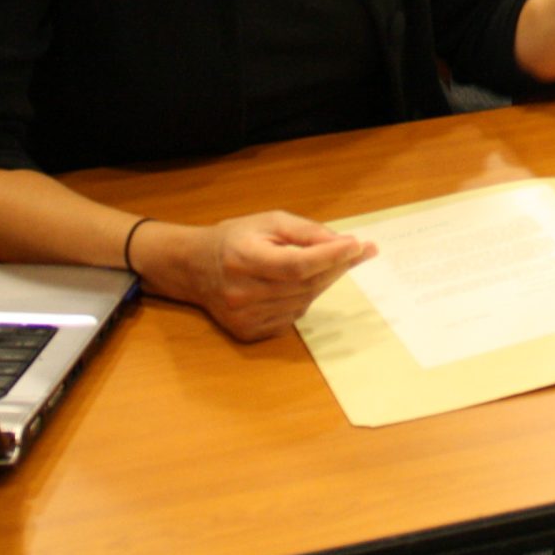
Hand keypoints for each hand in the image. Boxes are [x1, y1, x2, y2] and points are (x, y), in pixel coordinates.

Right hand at [147, 210, 376, 342]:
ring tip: (324, 262)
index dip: (331, 257)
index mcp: (244, 260)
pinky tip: (296, 283)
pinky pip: (293, 316)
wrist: (196, 268)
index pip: (297, 264)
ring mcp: (245, 317)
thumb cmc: (236, 238)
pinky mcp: (250, 332)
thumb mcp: (269, 222)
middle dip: (336, 266)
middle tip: (358, 250)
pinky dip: (303, 298)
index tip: (359, 246)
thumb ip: (307, 232)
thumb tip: (346, 244)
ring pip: (303, 302)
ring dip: (322, 282)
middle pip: (305, 285)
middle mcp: (242, 293)